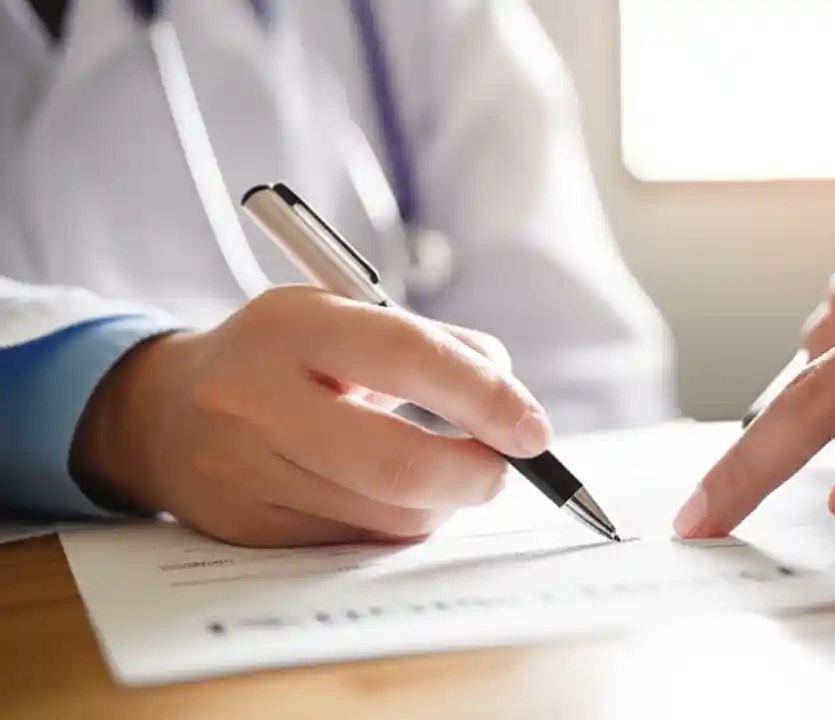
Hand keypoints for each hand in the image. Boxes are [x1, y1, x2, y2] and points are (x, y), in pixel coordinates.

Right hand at [72, 286, 552, 546]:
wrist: (165, 411)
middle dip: (477, 475)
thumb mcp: (347, 317)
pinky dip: (400, 521)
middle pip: (400, 465)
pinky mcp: (251, 529)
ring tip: (442, 468)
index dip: (486, 397)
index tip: (534, 431)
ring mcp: (247, 472)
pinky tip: (388, 491)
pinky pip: (360, 543)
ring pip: (390, 516)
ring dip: (444, 501)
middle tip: (503, 466)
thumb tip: (515, 407)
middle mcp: (257, 398)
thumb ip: (438, 346)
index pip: (408, 356)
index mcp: (291, 326)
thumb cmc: (285, 357)